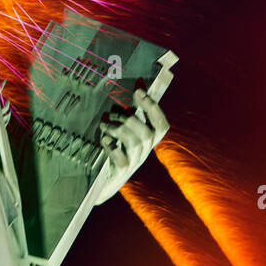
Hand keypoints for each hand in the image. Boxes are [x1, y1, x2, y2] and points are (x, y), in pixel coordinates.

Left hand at [93, 87, 168, 203]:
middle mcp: (146, 151)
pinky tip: (103, 139)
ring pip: (133, 141)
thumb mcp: (127, 131)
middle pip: (146, 132)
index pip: (162, 125)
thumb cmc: (116, 148)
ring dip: (116, 128)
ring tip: (104, 124)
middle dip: (128, 118)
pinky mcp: (122, 170)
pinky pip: (119, 155)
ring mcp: (135, 161)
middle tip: (112, 112)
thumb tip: (138, 84)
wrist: (104, 181)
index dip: (153, 107)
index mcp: (150, 140)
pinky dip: (110, 144)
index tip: (139, 90)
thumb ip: (132, 112)